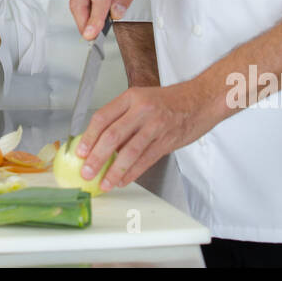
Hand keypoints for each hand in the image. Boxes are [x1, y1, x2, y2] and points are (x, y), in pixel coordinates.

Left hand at [75, 80, 208, 189]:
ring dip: (114, 171)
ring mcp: (156, 126)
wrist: (201, 100)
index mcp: (131, 97)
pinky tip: (123, 180)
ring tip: (105, 182)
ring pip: (129, 152)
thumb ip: (123, 118)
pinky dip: (132, 172)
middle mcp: (142, 110)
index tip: (80, 152)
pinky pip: (145, 160)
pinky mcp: (167, 141)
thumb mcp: (142, 99)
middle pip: (112, 136)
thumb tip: (100, 142)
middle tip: (87, 172)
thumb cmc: (170, 101)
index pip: (103, 117)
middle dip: (97, 157)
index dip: (89, 137)